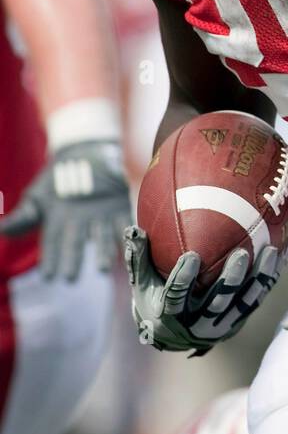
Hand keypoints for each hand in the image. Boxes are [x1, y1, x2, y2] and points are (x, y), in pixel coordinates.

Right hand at [0, 139, 130, 279]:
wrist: (84, 154)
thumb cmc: (57, 180)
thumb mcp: (37, 195)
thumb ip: (24, 215)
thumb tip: (2, 231)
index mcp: (59, 223)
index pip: (52, 244)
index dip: (50, 260)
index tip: (48, 277)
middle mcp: (80, 224)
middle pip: (75, 243)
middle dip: (73, 260)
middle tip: (71, 279)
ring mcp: (101, 217)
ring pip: (102, 237)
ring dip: (103, 252)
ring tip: (104, 269)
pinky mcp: (120, 208)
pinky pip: (124, 222)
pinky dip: (127, 232)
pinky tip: (129, 242)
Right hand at [124, 225, 284, 353]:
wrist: (172, 335)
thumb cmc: (154, 299)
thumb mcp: (141, 283)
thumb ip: (138, 257)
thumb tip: (133, 230)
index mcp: (170, 314)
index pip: (177, 296)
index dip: (183, 278)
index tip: (191, 256)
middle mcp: (197, 323)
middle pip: (217, 301)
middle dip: (231, 279)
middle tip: (241, 254)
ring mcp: (220, 325)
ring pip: (242, 302)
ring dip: (258, 279)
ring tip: (271, 252)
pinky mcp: (236, 322)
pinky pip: (255, 300)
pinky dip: (267, 281)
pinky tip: (280, 258)